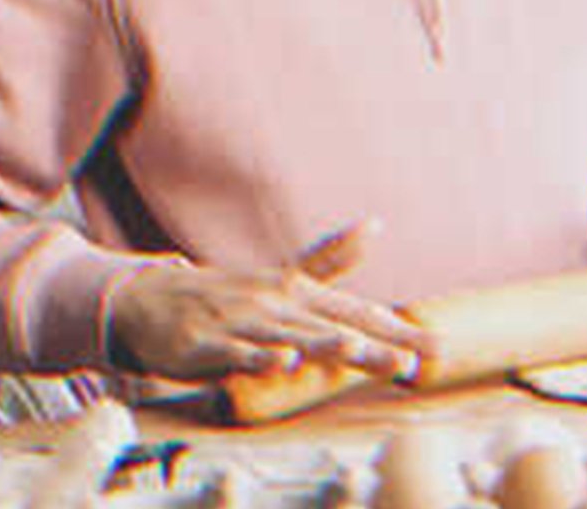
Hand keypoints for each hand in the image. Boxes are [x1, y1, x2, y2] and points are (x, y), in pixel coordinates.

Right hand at [107, 219, 434, 381]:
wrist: (150, 300)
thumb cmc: (227, 295)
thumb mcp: (282, 278)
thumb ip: (331, 258)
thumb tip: (376, 225)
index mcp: (297, 292)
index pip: (357, 312)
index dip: (396, 330)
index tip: (437, 346)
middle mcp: (275, 304)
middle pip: (332, 327)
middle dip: (373, 345)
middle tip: (413, 360)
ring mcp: (240, 322)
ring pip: (289, 336)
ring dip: (323, 343)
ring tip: (356, 350)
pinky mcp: (205, 343)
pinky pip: (236, 353)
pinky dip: (258, 356)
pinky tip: (283, 360)